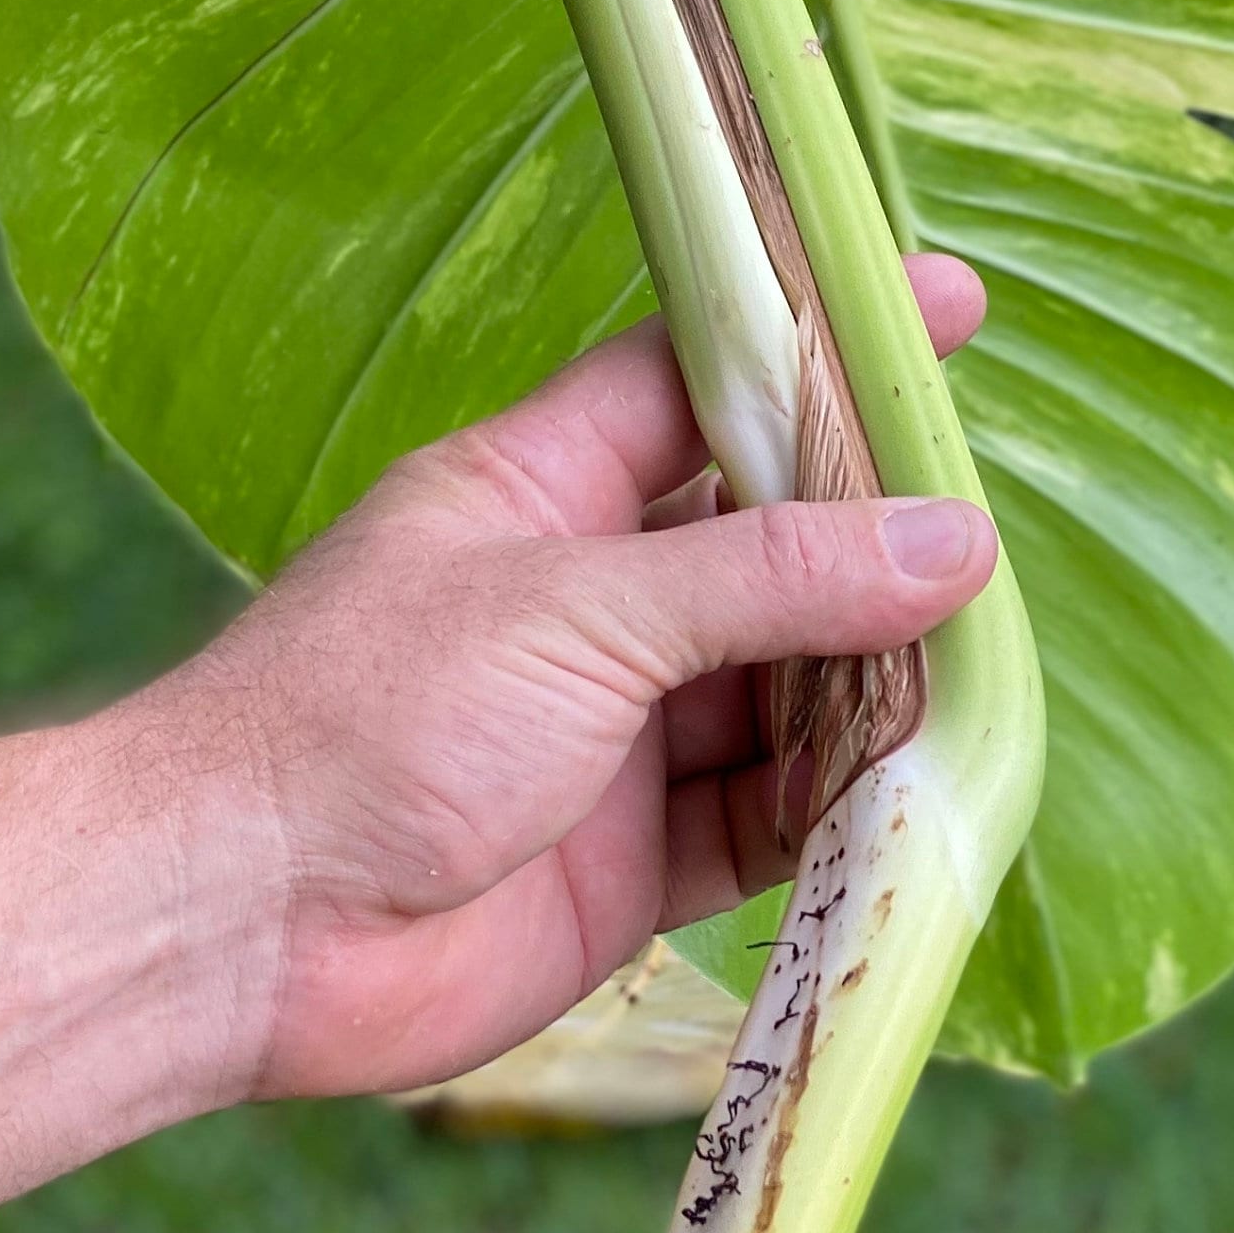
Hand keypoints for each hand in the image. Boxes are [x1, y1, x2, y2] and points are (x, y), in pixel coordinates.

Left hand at [165, 260, 995, 1100]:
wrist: (238, 927)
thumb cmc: (366, 715)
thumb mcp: (579, 609)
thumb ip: (766, 579)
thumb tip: (947, 540)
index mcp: (545, 486)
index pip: (704, 378)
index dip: (817, 341)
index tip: (942, 304)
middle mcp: (588, 596)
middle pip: (767, 544)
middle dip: (874, 541)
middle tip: (995, 534)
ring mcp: (612, 729)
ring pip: (781, 685)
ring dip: (870, 684)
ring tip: (983, 673)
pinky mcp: (630, 857)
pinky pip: (764, 816)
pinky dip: (839, 807)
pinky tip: (918, 798)